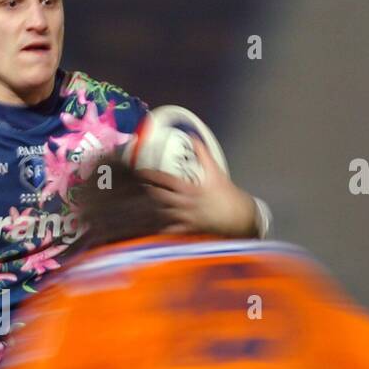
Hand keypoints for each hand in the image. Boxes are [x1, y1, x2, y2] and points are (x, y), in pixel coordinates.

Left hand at [139, 136, 259, 237]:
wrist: (239, 215)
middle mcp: (186, 204)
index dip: (150, 175)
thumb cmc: (226, 193)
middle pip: (159, 198)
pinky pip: (170, 232)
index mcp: (190, 189)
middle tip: (129, 189)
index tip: (137, 172)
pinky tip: (147, 228)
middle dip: (144, 193)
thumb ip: (203, 153)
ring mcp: (186, 219)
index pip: (166, 180)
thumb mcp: (215, 171)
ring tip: (132, 207)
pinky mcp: (189, 230)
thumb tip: (193, 136)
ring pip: (162, 215)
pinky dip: (158, 230)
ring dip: (148, 211)